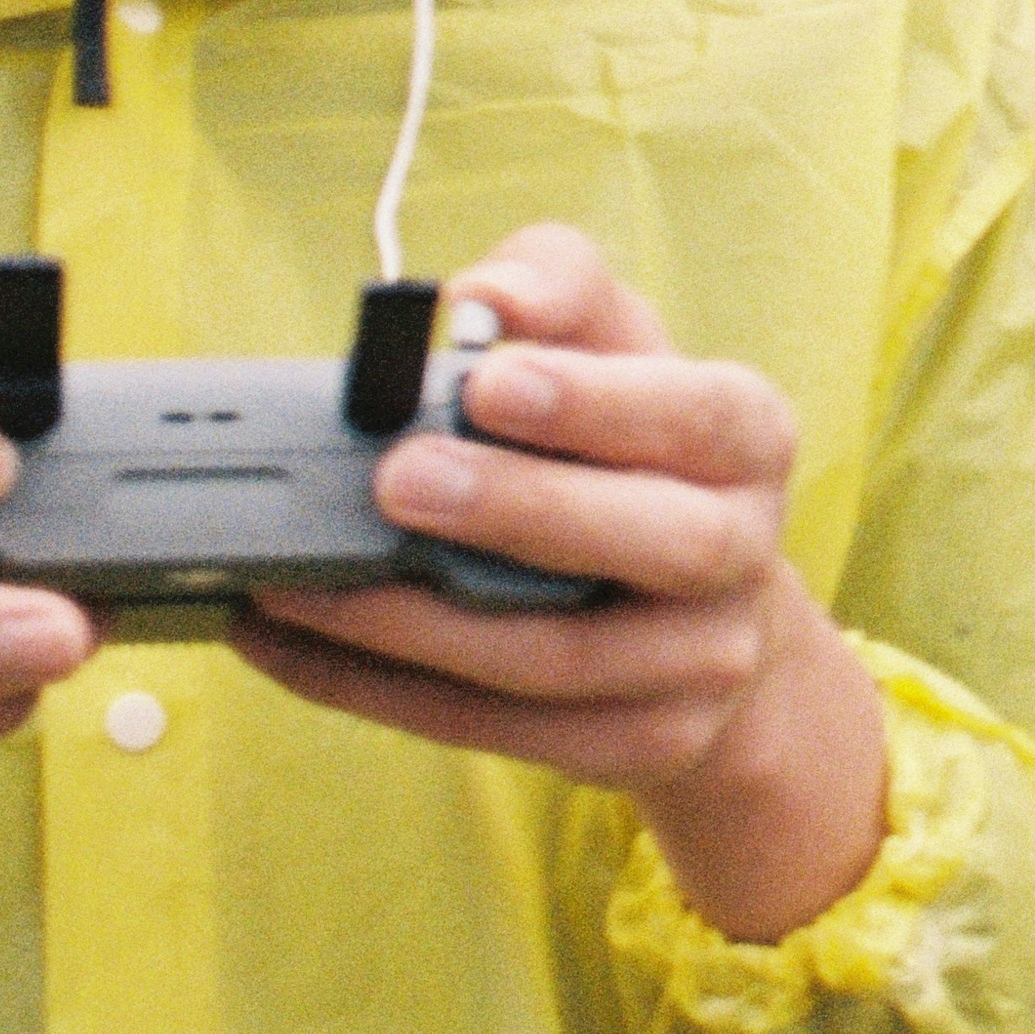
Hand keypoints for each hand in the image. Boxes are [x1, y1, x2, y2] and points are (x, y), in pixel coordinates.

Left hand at [234, 224, 889, 941]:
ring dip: (416, 624)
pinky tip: (290, 647)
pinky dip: (379, 691)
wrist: (699, 611)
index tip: (488, 379)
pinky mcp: (639, 746)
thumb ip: (551, 288)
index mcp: (744, 440)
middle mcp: (742, 554)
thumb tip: (481, 300)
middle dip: (520, 511)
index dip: (597, 402)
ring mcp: (701, 665)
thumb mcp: (606, 341)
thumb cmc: (625, 446)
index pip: (697, 415)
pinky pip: (498, 730)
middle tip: (395, 478)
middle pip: (658, 542)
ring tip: (299, 581)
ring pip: (560, 660)